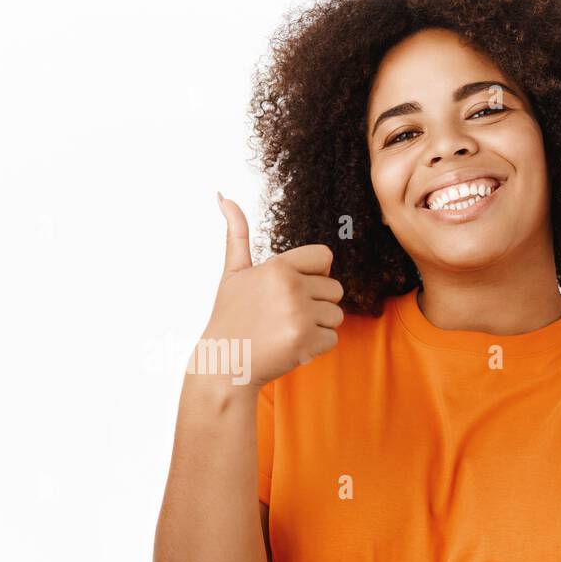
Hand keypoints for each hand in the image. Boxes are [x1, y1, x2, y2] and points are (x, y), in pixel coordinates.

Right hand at [200, 193, 344, 387]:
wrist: (224, 365)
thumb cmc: (230, 318)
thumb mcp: (232, 273)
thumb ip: (237, 235)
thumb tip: (223, 196)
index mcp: (278, 267)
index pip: (325, 257)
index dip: (313, 275)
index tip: (291, 289)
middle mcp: (291, 287)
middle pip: (334, 290)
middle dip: (316, 304)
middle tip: (285, 316)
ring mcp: (300, 315)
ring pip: (336, 316)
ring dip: (317, 326)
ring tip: (287, 331)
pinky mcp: (306, 342)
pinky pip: (333, 339)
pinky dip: (315, 347)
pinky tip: (290, 347)